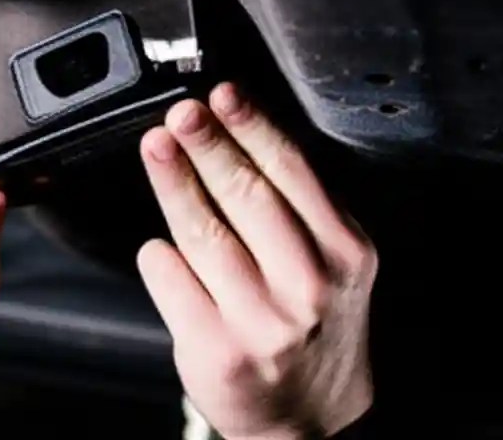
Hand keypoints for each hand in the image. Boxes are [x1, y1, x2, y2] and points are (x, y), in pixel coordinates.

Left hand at [137, 83, 375, 439]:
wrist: (309, 418)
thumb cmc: (313, 324)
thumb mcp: (333, 262)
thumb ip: (298, 207)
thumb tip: (235, 131)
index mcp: (345, 253)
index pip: (293, 173)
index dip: (252, 127)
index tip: (221, 95)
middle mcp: (309, 288)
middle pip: (246, 197)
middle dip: (207, 145)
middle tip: (179, 114)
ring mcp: (261, 322)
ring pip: (203, 234)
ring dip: (174, 183)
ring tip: (156, 148)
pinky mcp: (216, 349)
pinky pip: (173, 280)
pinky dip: (159, 254)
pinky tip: (160, 244)